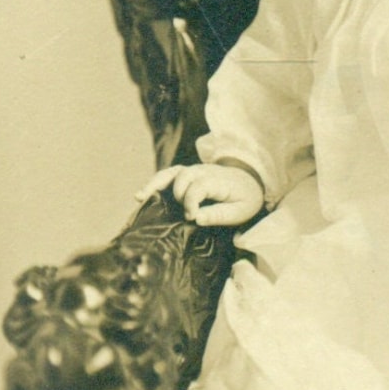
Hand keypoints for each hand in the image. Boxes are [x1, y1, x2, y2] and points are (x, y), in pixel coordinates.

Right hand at [135, 162, 264, 225]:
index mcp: (218, 180)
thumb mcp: (239, 212)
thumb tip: (195, 218)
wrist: (249, 183)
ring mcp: (193, 171)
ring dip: (155, 184)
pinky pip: (167, 175)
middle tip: (183, 214)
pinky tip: (141, 196)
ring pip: (171, 173)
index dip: (191, 201)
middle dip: (179, 195)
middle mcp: (203, 171)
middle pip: (183, 176)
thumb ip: (219, 215)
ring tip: (139, 198)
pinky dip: (154, 183)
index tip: (191, 217)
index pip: (199, 186)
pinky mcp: (186, 175)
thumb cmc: (244, 200)